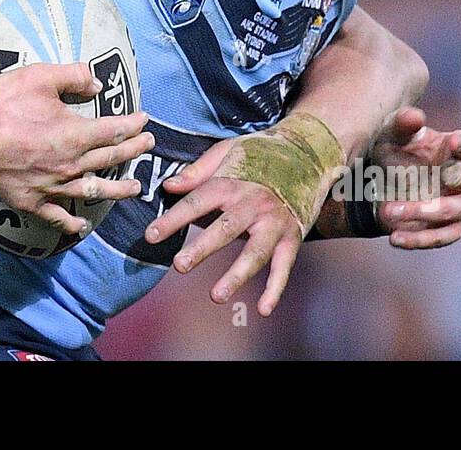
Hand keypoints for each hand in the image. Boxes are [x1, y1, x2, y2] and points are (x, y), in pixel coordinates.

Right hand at [0, 61, 152, 234]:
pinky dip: (71, 222)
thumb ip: (73, 77)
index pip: (114, 130)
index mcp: (74, 134)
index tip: (144, 120)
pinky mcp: (29, 201)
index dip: (133, 124)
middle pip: (110, 159)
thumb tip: (96, 84)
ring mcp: (50, 186)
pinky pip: (55, 216)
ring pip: (93, 190)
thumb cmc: (2, 102)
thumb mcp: (40, 77)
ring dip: (118, 190)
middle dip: (133, 151)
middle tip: (149, 146)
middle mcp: (68, 164)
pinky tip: (83, 225)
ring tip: (136, 189)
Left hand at [145, 135, 311, 316]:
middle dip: (202, 247)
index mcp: (232, 183)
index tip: (151, 235)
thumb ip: (197, 171)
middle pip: (225, 228)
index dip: (173, 219)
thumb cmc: (262, 152)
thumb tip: (169, 186)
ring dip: (237, 275)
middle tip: (180, 265)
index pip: (197, 201)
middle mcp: (253, 204)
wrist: (309, 150)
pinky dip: (276, 289)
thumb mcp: (227, 151)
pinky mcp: (292, 236)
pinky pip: (284, 266)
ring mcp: (275, 222)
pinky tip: (264, 309)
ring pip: (255, 252)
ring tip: (216, 295)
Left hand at [369, 106, 460, 249]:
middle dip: (448, 179)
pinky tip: (393, 237)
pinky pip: (442, 237)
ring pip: (453, 212)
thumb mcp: (390, 134)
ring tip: (388, 211)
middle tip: (413, 180)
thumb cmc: (393, 149)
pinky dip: (418, 239)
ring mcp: (458, 204)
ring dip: (421, 212)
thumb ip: (403, 124)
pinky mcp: (447, 228)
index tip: (453, 142)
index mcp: (454, 149)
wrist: (378, 182)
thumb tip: (415, 116)